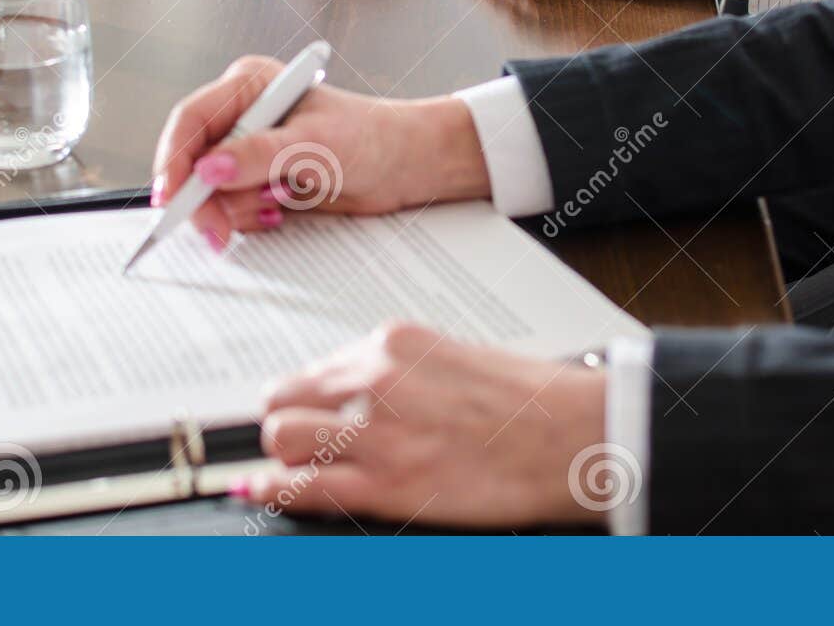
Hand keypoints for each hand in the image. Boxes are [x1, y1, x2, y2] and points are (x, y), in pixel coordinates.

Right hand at [151, 57, 489, 247]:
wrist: (405, 166)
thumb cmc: (371, 139)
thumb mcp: (314, 146)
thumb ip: (259, 155)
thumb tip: (210, 168)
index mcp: (249, 86)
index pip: (191, 121)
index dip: (174, 160)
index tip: (172, 199)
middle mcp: (243, 114)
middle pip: (193, 160)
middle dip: (204, 198)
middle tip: (216, 231)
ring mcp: (248, 148)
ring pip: (208, 189)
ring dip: (233, 209)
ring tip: (274, 204)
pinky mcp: (258, 177)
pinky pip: (229, 205)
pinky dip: (247, 217)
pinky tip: (279, 210)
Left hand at [236, 323, 610, 528]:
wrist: (570, 435)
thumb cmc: (529, 400)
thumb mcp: (453, 357)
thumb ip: (400, 372)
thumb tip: (359, 392)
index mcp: (393, 343)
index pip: (318, 366)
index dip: (310, 395)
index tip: (307, 408)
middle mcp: (376, 379)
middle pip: (286, 398)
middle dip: (287, 420)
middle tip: (296, 438)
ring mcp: (378, 432)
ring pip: (283, 438)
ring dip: (285, 454)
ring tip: (297, 465)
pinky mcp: (386, 483)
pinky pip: (302, 487)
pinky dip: (273, 490)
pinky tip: (263, 491)